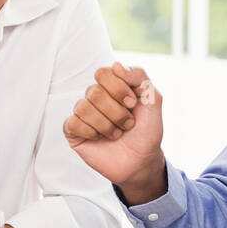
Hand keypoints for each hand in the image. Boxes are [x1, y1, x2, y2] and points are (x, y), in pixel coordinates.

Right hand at [63, 62, 166, 202]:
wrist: (142, 162)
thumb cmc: (147, 132)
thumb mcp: (153, 101)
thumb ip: (140, 77)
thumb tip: (116, 65)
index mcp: (112, 85)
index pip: (103, 73)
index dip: (118, 88)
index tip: (132, 103)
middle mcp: (95, 96)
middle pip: (94, 91)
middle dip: (116, 112)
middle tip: (128, 124)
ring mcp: (83, 113)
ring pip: (83, 107)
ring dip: (106, 125)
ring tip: (116, 133)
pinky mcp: (73, 131)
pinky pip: (73, 123)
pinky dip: (92, 133)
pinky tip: (100, 138)